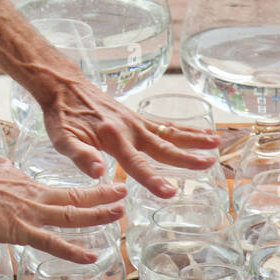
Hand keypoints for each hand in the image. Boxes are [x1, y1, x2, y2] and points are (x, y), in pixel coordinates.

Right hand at [0, 158, 126, 262]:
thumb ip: (3, 171)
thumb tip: (2, 162)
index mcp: (30, 188)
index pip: (66, 190)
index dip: (89, 191)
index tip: (107, 187)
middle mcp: (37, 198)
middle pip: (76, 198)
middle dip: (103, 197)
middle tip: (125, 193)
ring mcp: (32, 214)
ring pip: (72, 215)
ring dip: (98, 215)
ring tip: (120, 215)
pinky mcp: (21, 231)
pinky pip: (52, 243)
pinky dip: (73, 251)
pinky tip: (92, 257)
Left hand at [41, 77, 220, 196]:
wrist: (65, 86)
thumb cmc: (61, 116)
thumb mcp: (62, 139)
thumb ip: (80, 155)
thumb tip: (98, 172)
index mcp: (112, 138)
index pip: (136, 164)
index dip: (153, 179)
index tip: (170, 192)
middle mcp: (129, 129)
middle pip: (163, 147)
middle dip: (187, 159)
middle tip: (210, 165)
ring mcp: (136, 122)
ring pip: (170, 133)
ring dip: (195, 139)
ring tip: (218, 144)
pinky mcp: (137, 118)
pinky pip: (165, 125)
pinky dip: (186, 130)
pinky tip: (203, 133)